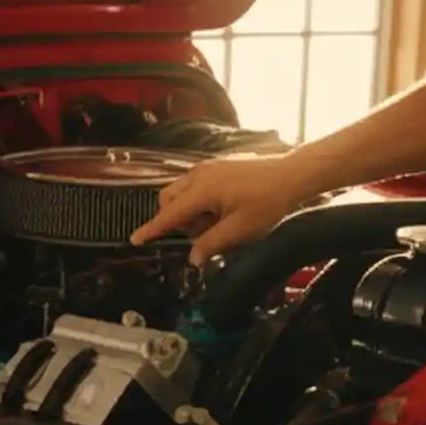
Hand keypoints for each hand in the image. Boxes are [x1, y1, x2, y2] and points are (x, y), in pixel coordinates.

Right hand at [130, 153, 320, 265]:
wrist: (291, 174)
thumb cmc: (267, 203)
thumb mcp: (240, 230)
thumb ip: (211, 244)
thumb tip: (192, 258)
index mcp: (201, 191)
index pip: (169, 214)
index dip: (152, 229)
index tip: (135, 239)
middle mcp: (198, 175)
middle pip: (168, 199)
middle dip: (175, 219)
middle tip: (202, 233)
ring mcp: (207, 167)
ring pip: (180, 191)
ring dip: (188, 210)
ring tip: (216, 221)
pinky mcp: (216, 165)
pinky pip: (193, 184)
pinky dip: (197, 200)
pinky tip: (221, 208)